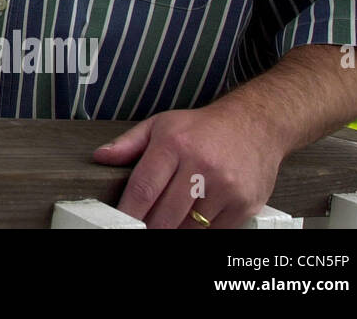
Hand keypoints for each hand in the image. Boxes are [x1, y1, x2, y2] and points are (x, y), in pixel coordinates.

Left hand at [91, 102, 285, 227]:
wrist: (255, 125)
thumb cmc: (202, 128)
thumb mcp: (161, 125)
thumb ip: (128, 143)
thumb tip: (100, 157)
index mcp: (174, 145)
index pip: (144, 189)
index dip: (128, 213)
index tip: (119, 224)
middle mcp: (201, 167)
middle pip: (165, 215)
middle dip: (149, 226)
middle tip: (141, 226)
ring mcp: (226, 188)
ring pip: (189, 227)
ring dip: (174, 229)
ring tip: (164, 222)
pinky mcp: (244, 204)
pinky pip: (214, 231)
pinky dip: (199, 231)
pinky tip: (190, 221)